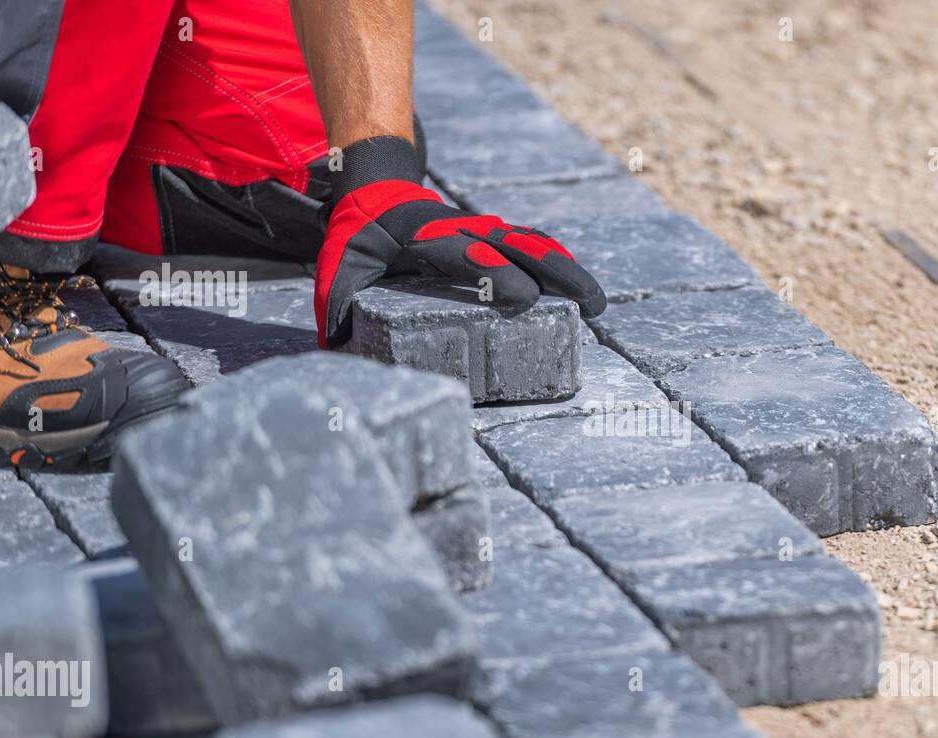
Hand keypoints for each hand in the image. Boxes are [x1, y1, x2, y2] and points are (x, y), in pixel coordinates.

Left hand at [314, 135, 604, 346]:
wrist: (378, 188)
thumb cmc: (361, 234)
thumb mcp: (340, 263)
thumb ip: (337, 301)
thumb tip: (337, 349)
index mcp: (432, 239)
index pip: (471, 256)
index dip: (499, 274)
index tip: (526, 298)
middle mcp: (468, 231)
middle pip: (522, 247)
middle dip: (559, 275)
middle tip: (591, 306)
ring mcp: (487, 231)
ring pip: (536, 245)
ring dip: (570, 272)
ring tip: (600, 305)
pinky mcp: (497, 236)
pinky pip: (534, 246)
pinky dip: (562, 265)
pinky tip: (584, 292)